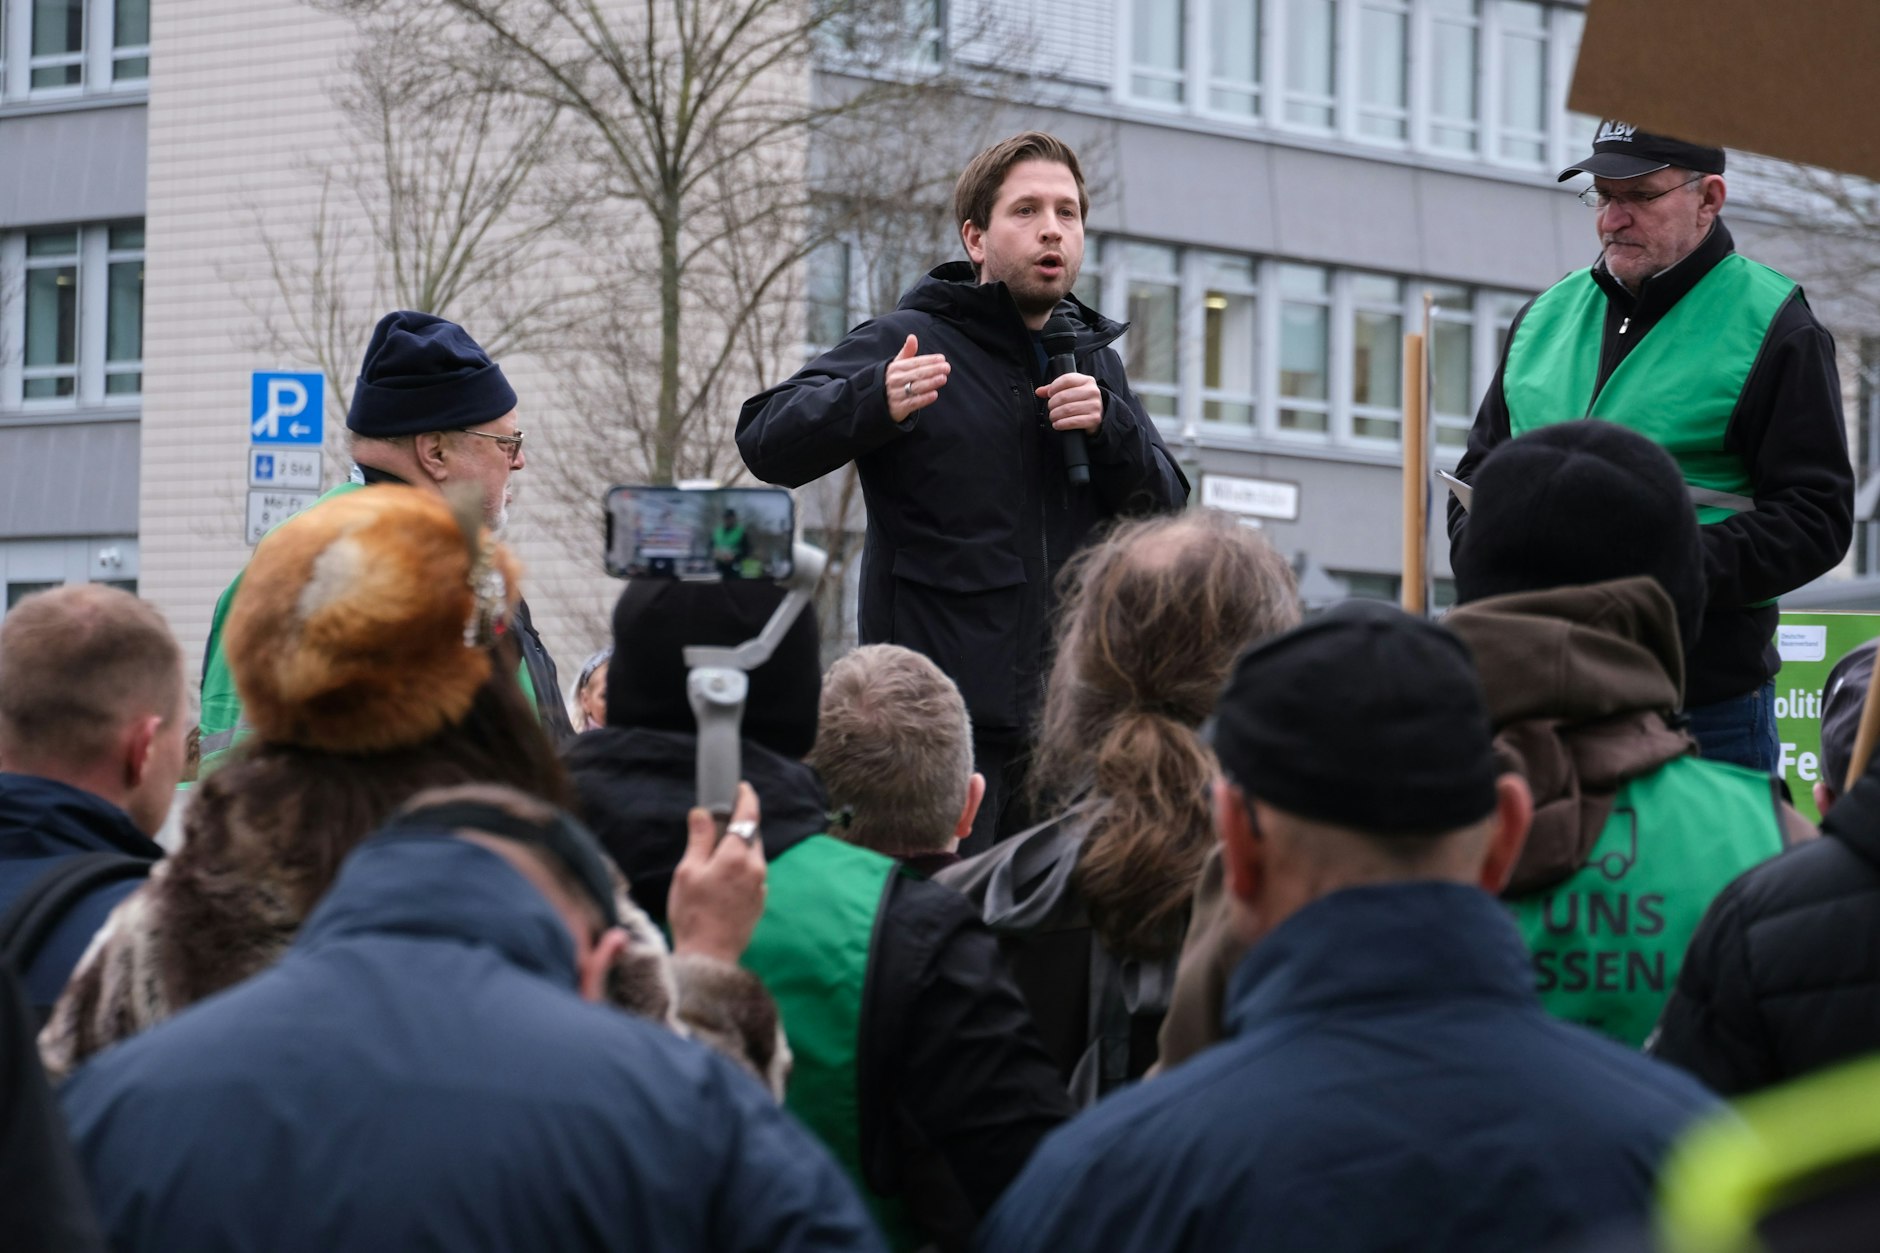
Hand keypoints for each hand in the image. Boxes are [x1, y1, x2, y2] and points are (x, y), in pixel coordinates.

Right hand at [670, 782, 767, 963]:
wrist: (709, 955)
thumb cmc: (693, 913)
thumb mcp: (688, 871)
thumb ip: (699, 839)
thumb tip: (703, 813)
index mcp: (737, 856)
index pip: (748, 815)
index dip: (746, 797)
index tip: (742, 787)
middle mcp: (755, 867)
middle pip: (752, 835)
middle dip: (739, 825)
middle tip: (719, 823)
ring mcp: (761, 885)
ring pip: (753, 855)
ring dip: (739, 848)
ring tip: (715, 855)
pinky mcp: (760, 900)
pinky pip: (753, 874)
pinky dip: (741, 868)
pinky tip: (722, 880)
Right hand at [885, 334, 949, 422]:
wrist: (878, 401)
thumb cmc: (893, 380)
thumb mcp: (897, 365)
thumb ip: (907, 352)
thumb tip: (912, 336)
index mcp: (895, 368)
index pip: (914, 362)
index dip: (928, 360)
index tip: (941, 359)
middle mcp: (895, 380)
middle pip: (916, 374)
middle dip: (932, 370)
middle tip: (947, 367)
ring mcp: (896, 394)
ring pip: (916, 387)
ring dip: (930, 383)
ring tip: (943, 378)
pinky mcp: (898, 408)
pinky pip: (913, 403)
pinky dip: (924, 399)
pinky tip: (934, 394)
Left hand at [1037, 372, 1102, 432]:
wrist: (1099, 415)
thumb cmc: (1082, 401)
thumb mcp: (1071, 391)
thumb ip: (1055, 389)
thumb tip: (1039, 391)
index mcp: (1087, 380)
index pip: (1067, 379)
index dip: (1054, 387)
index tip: (1049, 394)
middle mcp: (1093, 392)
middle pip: (1064, 396)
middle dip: (1052, 404)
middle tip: (1050, 408)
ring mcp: (1095, 406)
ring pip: (1067, 409)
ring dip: (1055, 415)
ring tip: (1053, 416)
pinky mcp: (1094, 419)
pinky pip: (1073, 422)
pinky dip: (1062, 424)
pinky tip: (1057, 424)